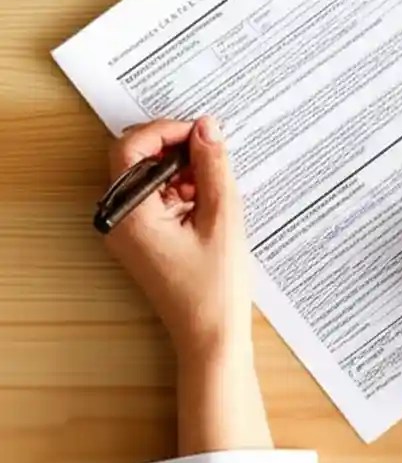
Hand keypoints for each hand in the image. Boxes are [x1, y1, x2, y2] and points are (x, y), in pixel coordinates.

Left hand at [104, 117, 252, 357]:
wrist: (211, 335)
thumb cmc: (215, 287)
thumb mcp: (223, 219)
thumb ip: (214, 168)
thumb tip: (208, 127)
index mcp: (129, 214)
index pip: (130, 149)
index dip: (166, 131)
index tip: (202, 132)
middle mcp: (118, 220)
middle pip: (135, 159)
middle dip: (175, 150)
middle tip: (213, 156)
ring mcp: (128, 230)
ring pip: (146, 176)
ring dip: (180, 171)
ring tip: (214, 189)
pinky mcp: (142, 237)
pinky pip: (154, 197)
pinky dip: (180, 190)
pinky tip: (207, 204)